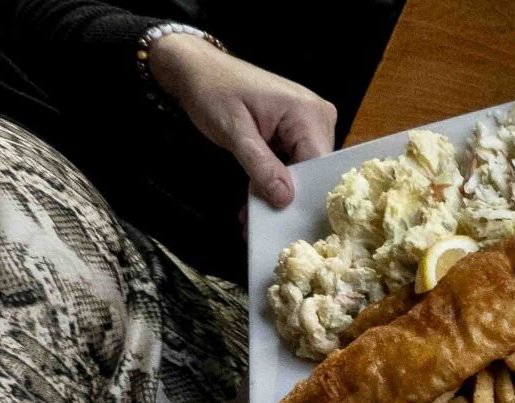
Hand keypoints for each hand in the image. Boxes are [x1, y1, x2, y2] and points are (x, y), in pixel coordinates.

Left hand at [146, 33, 335, 207]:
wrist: (196, 68)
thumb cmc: (211, 91)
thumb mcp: (233, 131)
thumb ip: (260, 165)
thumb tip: (285, 199)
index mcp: (308, 113)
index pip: (317, 165)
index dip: (301, 194)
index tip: (281, 222)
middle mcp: (318, 116)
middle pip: (313, 170)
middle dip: (287, 197)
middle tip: (257, 223)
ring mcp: (310, 121)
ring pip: (304, 169)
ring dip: (278, 192)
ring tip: (253, 214)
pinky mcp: (299, 128)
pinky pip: (294, 160)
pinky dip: (275, 178)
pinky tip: (257, 194)